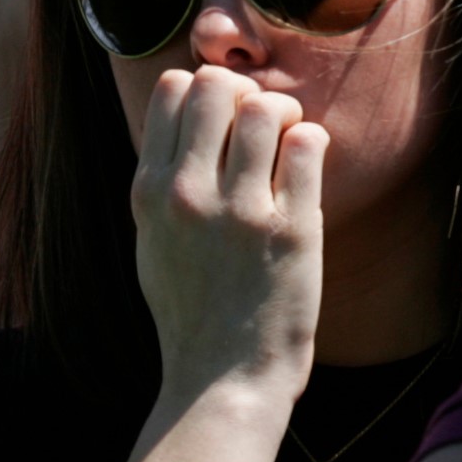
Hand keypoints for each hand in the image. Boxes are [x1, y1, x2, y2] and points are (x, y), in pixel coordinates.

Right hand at [131, 65, 329, 410]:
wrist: (221, 376)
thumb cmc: (188, 308)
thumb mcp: (150, 240)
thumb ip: (162, 181)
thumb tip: (186, 119)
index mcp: (149, 191)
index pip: (172, 89)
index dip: (203, 90)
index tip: (221, 118)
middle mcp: (187, 193)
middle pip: (216, 85)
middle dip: (243, 91)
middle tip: (259, 125)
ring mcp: (240, 211)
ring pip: (266, 108)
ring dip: (284, 114)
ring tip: (287, 144)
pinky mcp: (293, 230)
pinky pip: (308, 146)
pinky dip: (311, 143)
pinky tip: (305, 167)